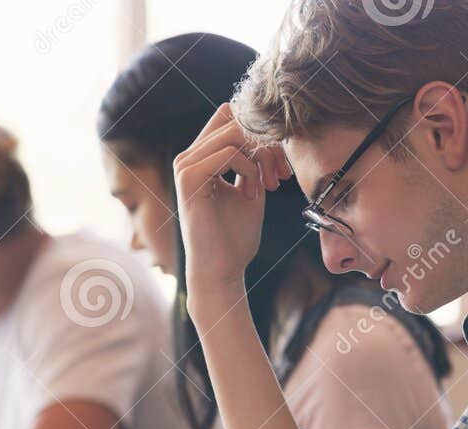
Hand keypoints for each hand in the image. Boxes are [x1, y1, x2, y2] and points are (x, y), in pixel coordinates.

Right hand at [172, 102, 292, 301]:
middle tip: (281, 175)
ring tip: (270, 186)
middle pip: (233, 117)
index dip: (262, 133)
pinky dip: (250, 170)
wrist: (221, 271)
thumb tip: (268, 135)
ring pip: (233, 132)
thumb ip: (254, 162)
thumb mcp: (251, 191)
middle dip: (266, 142)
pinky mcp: (188, 178)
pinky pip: (228, 153)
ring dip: (262, 158)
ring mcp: (186, 165)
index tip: (282, 167)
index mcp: (202, 158)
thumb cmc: (236, 238)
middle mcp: (189, 157)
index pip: (231, 117)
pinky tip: (254, 195)